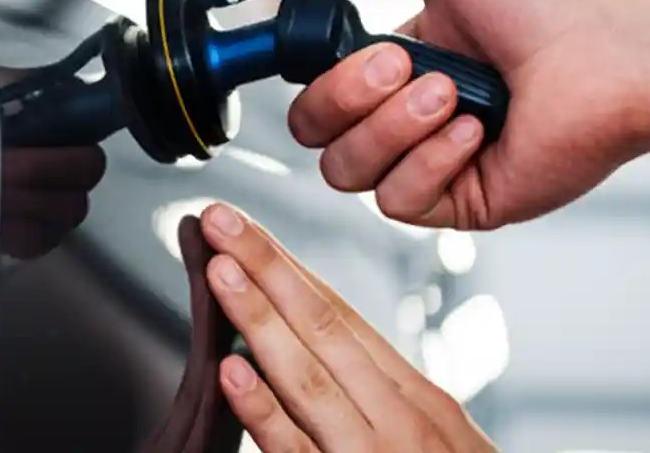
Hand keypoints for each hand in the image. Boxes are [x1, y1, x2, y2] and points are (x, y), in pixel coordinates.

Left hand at [199, 203, 495, 451]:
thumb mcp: (432, 439)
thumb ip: (377, 395)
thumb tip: (308, 348)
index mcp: (415, 395)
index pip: (340, 316)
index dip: (287, 267)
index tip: (243, 227)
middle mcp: (402, 418)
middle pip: (323, 328)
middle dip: (266, 267)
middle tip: (217, 218)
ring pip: (311, 379)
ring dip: (260, 320)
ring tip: (219, 271)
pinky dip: (267, 414)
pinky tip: (233, 373)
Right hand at [288, 0, 649, 228]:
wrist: (609, 54)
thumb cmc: (541, 4)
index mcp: (389, 72)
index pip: (311, 94)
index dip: (318, 77)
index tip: (351, 46)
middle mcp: (401, 123)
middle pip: (314, 136)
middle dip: (349, 96)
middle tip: (404, 65)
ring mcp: (427, 167)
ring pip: (348, 173)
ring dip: (393, 127)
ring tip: (453, 94)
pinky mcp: (459, 204)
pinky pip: (399, 202)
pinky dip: (430, 161)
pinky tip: (476, 133)